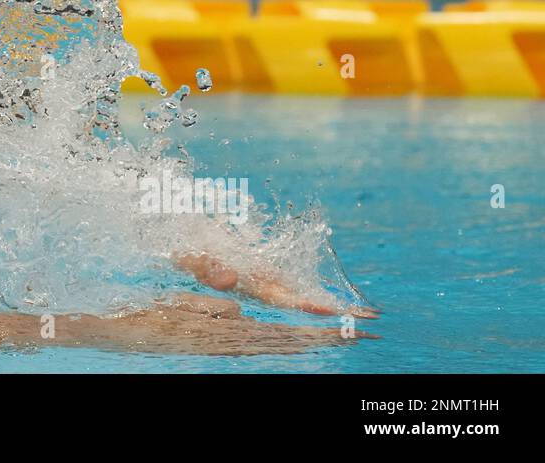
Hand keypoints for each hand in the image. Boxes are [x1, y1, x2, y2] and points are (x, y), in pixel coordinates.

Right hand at [173, 252, 380, 319]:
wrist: (175, 229)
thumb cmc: (180, 241)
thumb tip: (230, 280)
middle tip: (370, 315)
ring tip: (362, 310)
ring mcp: (259, 275)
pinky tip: (330, 294)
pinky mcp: (259, 266)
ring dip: (326, 300)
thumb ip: (206, 267)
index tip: (333, 310)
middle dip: (330, 307)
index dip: (306, 303)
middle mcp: (256, 283)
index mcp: (242, 282)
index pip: (281, 297)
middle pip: (298, 298)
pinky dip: (311, 288)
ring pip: (298, 291)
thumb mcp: (188, 252)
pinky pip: (290, 279)